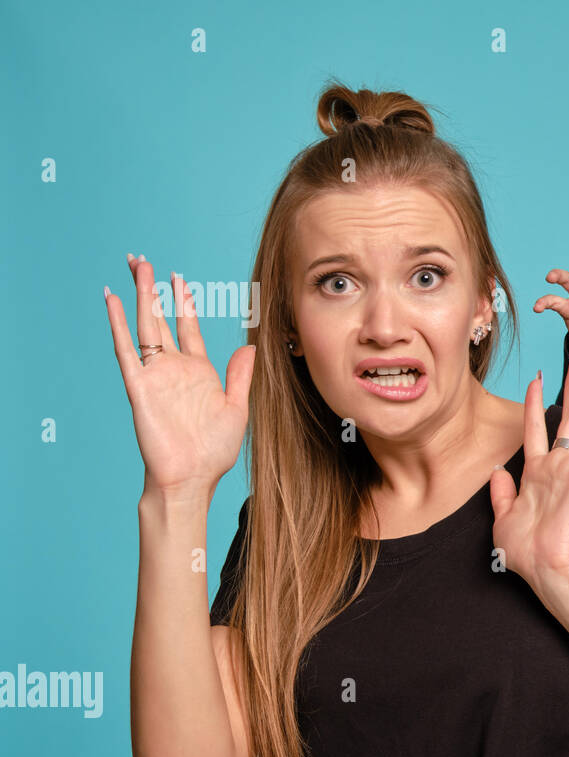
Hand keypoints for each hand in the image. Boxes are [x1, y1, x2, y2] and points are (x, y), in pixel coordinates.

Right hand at [106, 254, 256, 498]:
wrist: (192, 478)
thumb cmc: (213, 450)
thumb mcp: (237, 407)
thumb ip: (240, 375)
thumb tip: (250, 346)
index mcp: (198, 371)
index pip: (187, 327)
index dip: (183, 302)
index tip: (179, 278)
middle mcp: (173, 368)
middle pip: (159, 318)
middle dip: (152, 289)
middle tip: (142, 260)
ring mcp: (155, 375)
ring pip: (143, 325)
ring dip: (139, 296)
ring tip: (135, 266)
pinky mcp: (140, 386)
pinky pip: (126, 350)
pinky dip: (118, 324)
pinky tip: (112, 301)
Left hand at [489, 350, 568, 598]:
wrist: (545, 567)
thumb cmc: (525, 551)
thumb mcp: (502, 518)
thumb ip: (501, 492)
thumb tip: (497, 470)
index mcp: (536, 474)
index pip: (537, 429)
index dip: (534, 402)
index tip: (535, 378)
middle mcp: (557, 466)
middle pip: (567, 417)